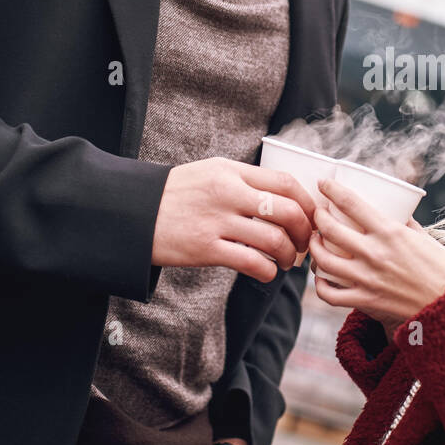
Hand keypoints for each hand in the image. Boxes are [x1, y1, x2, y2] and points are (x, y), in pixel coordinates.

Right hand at [152, 158, 315, 280]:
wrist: (131, 213)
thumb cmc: (176, 194)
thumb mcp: (210, 173)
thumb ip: (245, 181)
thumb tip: (285, 197)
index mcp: (231, 171)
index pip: (285, 182)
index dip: (308, 202)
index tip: (313, 216)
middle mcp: (227, 193)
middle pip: (287, 211)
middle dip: (305, 231)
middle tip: (304, 243)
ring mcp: (217, 221)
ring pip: (274, 239)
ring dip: (288, 255)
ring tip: (285, 260)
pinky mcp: (205, 249)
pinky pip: (251, 262)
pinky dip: (267, 271)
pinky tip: (267, 272)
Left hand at [308, 178, 444, 328]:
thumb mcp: (426, 239)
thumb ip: (406, 225)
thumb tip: (395, 212)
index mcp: (391, 232)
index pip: (351, 204)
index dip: (332, 190)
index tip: (323, 183)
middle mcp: (375, 253)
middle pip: (330, 229)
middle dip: (317, 217)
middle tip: (317, 214)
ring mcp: (367, 278)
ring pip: (324, 260)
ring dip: (313, 248)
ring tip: (315, 242)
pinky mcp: (366, 301)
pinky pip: (330, 294)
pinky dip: (320, 284)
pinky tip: (322, 277)